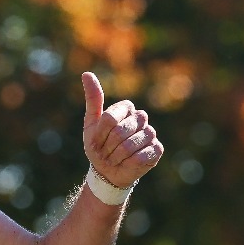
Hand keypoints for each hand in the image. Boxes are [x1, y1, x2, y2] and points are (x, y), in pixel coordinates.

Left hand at [81, 72, 163, 189]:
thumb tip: (86, 74)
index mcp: (126, 109)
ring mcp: (151, 133)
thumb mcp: (91, 123)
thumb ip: (93, 99)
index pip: (110, 118)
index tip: (95, 143)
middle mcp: (140, 118)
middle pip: (120, 131)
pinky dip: (129, 162)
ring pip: (130, 144)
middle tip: (105, 153)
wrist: (108, 170)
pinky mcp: (157, 149)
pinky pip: (141, 155)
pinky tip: (127, 163)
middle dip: (107, 146)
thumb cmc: (99, 146)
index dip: (100, 134)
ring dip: (117, 156)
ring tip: (114, 159)